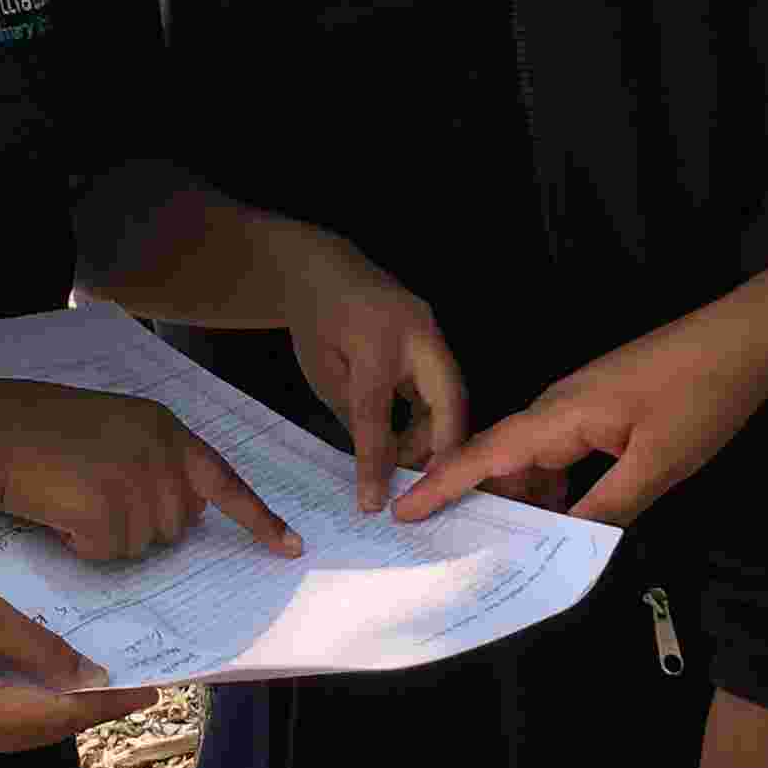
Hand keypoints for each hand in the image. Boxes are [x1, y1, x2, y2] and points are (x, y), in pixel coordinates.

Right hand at [0, 388, 299, 567]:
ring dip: (106, 535)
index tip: (290, 548)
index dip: (259, 519)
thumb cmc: (45, 430)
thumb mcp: (117, 428)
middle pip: (177, 526)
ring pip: (142, 546)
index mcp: (167, 430)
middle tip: (91, 491)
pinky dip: (81, 544)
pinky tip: (59, 510)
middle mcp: (163, 456)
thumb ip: (157, 460)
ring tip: (71, 495)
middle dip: (138, 523)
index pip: (226, 481)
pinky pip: (107, 554)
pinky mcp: (109, 514)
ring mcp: (138, 485)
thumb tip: (185, 510)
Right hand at [0, 574, 158, 761]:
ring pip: (26, 736)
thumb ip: (36, 646)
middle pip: (45, 733)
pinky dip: (33, 710)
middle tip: (137, 684)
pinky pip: (2, 731)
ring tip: (105, 682)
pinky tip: (53, 684)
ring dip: (63, 711)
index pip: (58, 716)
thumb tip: (88, 675)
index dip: (107, 704)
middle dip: (91, 709)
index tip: (151, 690)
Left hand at [276, 230, 467, 512]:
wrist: (324, 265)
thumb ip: (352, 417)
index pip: (378, 413)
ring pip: (452, 398)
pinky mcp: (435, 340)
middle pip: (447, 404)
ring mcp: (433, 333)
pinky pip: (443, 387)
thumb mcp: (321, 370)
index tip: (374, 502)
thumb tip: (374, 469)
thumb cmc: (315, 316)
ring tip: (407, 470)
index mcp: (374, 339)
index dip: (377, 461)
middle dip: (441, 451)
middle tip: (421, 492)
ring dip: (436, 437)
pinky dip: (432, 418)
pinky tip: (411, 442)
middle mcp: (417, 333)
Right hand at [393, 308, 767, 530]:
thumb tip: (565, 544)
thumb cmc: (702, 395)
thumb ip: (609, 506)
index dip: (443, 483)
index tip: (401, 509)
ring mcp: (583, 406)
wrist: (748, 341)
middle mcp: (560, 406)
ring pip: (535, 459)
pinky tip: (562, 519)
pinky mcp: (606, 409)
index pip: (487, 453)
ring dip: (520, 499)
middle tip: (444, 548)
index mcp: (562, 414)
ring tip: (500, 547)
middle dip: (472, 500)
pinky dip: (554, 487)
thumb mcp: (659, 463)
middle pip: (503, 458)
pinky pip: (563, 453)